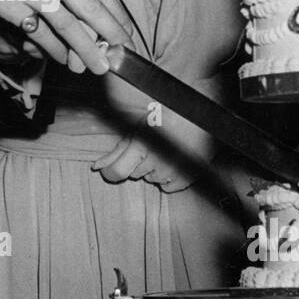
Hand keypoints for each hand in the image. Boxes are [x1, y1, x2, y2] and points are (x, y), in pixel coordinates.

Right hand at [0, 0, 133, 73]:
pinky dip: (55, 49)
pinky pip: (42, 34)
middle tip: (123, 52)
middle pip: (92, 9)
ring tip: (99, 66)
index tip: (124, 27)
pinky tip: (64, 58)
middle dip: (111, 34)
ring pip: (70, 27)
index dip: (115, 11)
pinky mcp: (16, 9)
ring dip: (87, 50)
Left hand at [91, 101, 215, 191]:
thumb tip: (96, 167)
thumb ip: (117, 149)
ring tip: (164, 148)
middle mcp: (157, 162)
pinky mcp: (188, 178)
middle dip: (137, 162)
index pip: (116, 173)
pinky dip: (169, 177)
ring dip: (154, 168)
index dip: (111, 171)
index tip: (114, 166)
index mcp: (142, 147)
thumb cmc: (168, 112)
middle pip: (135, 173)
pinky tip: (174, 159)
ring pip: (151, 179)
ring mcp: (174, 172)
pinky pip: (169, 187)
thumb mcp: (138, 126)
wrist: (202, 111)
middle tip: (150, 144)